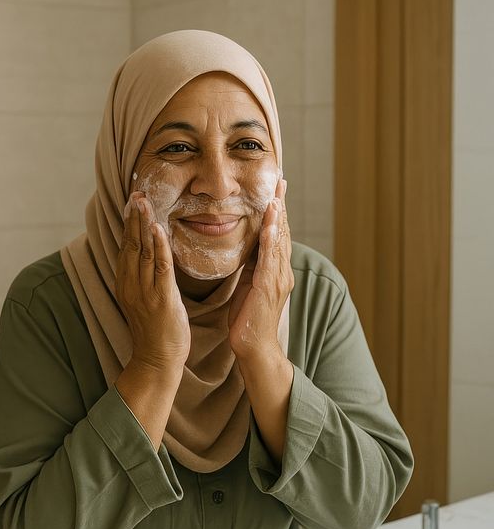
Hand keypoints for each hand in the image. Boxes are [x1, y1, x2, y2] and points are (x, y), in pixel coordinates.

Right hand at [116, 192, 190, 372]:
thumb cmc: (155, 332)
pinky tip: (157, 228)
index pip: (126, 247)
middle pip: (131, 244)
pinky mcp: (161, 299)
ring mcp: (145, 292)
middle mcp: (132, 285)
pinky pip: (160, 267)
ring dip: (143, 224)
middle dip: (134, 217)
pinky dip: (158, 246)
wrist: (157, 360)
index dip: (129, 223)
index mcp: (126, 284)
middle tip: (137, 192)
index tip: (133, 201)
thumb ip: (145, 278)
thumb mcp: (144, 301)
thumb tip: (151, 258)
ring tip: (144, 202)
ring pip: (143, 251)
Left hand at [228, 179, 293, 361]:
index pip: (277, 234)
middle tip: (281, 182)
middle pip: (282, 232)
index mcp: (275, 270)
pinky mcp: (269, 288)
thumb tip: (244, 247)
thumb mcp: (247, 285)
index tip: (275, 189)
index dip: (276, 211)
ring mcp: (278, 280)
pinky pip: (269, 261)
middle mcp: (281, 271)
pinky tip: (270, 227)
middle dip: (281, 206)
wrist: (253, 347)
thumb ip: (250, 266)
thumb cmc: (247, 319)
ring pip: (279, 242)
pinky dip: (271, 242)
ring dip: (278, 218)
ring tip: (276, 196)